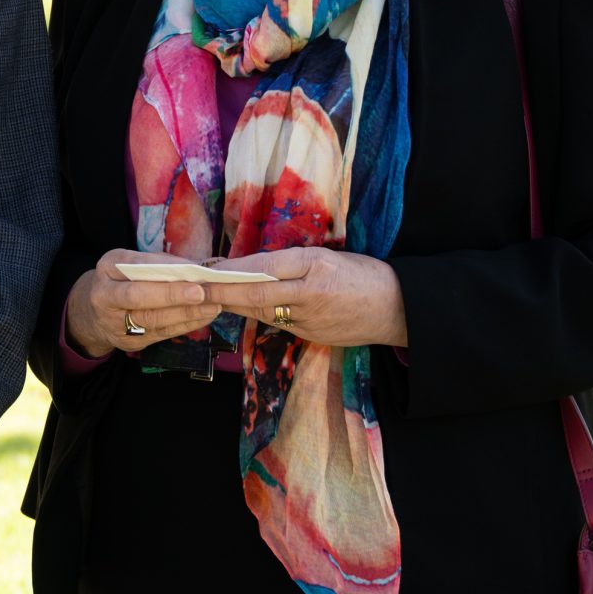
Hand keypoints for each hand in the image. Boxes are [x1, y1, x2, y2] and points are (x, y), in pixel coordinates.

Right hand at [63, 249, 225, 358]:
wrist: (93, 315)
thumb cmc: (121, 281)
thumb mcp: (128, 263)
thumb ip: (154, 263)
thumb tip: (194, 266)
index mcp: (107, 268)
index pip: (135, 266)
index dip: (163, 268)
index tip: (191, 268)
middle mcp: (105, 296)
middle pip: (139, 297)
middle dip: (172, 295)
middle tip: (202, 292)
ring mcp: (115, 323)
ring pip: (153, 319)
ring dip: (187, 313)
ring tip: (213, 305)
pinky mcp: (129, 342)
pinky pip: (161, 334)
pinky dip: (185, 326)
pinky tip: (204, 317)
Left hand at [208, 248, 406, 348]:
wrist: (398, 308)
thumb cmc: (364, 274)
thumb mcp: (329, 257)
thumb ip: (293, 263)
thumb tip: (254, 265)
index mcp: (315, 266)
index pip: (265, 267)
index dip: (233, 269)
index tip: (208, 267)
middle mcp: (310, 294)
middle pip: (256, 293)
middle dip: (222, 292)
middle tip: (193, 288)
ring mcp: (310, 319)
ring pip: (263, 311)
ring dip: (233, 305)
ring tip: (207, 297)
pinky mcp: (312, 336)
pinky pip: (278, 323)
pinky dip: (257, 314)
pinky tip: (240, 309)